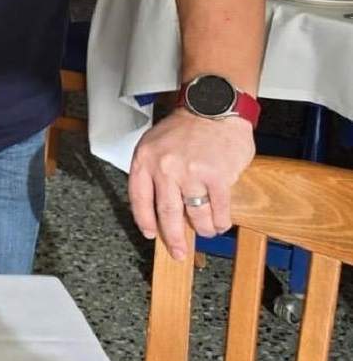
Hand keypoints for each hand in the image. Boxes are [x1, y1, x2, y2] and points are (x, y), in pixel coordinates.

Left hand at [128, 109, 254, 259]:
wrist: (212, 108)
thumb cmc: (184, 128)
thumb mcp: (154, 144)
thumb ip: (152, 171)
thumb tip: (155, 205)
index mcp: (145, 160)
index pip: (139, 200)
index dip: (145, 221)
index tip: (151, 234)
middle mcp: (165, 169)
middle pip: (167, 214)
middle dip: (173, 238)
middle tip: (178, 252)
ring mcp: (191, 173)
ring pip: (195, 215)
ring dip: (202, 229)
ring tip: (206, 231)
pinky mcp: (217, 177)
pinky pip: (218, 209)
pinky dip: (220, 221)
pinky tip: (220, 224)